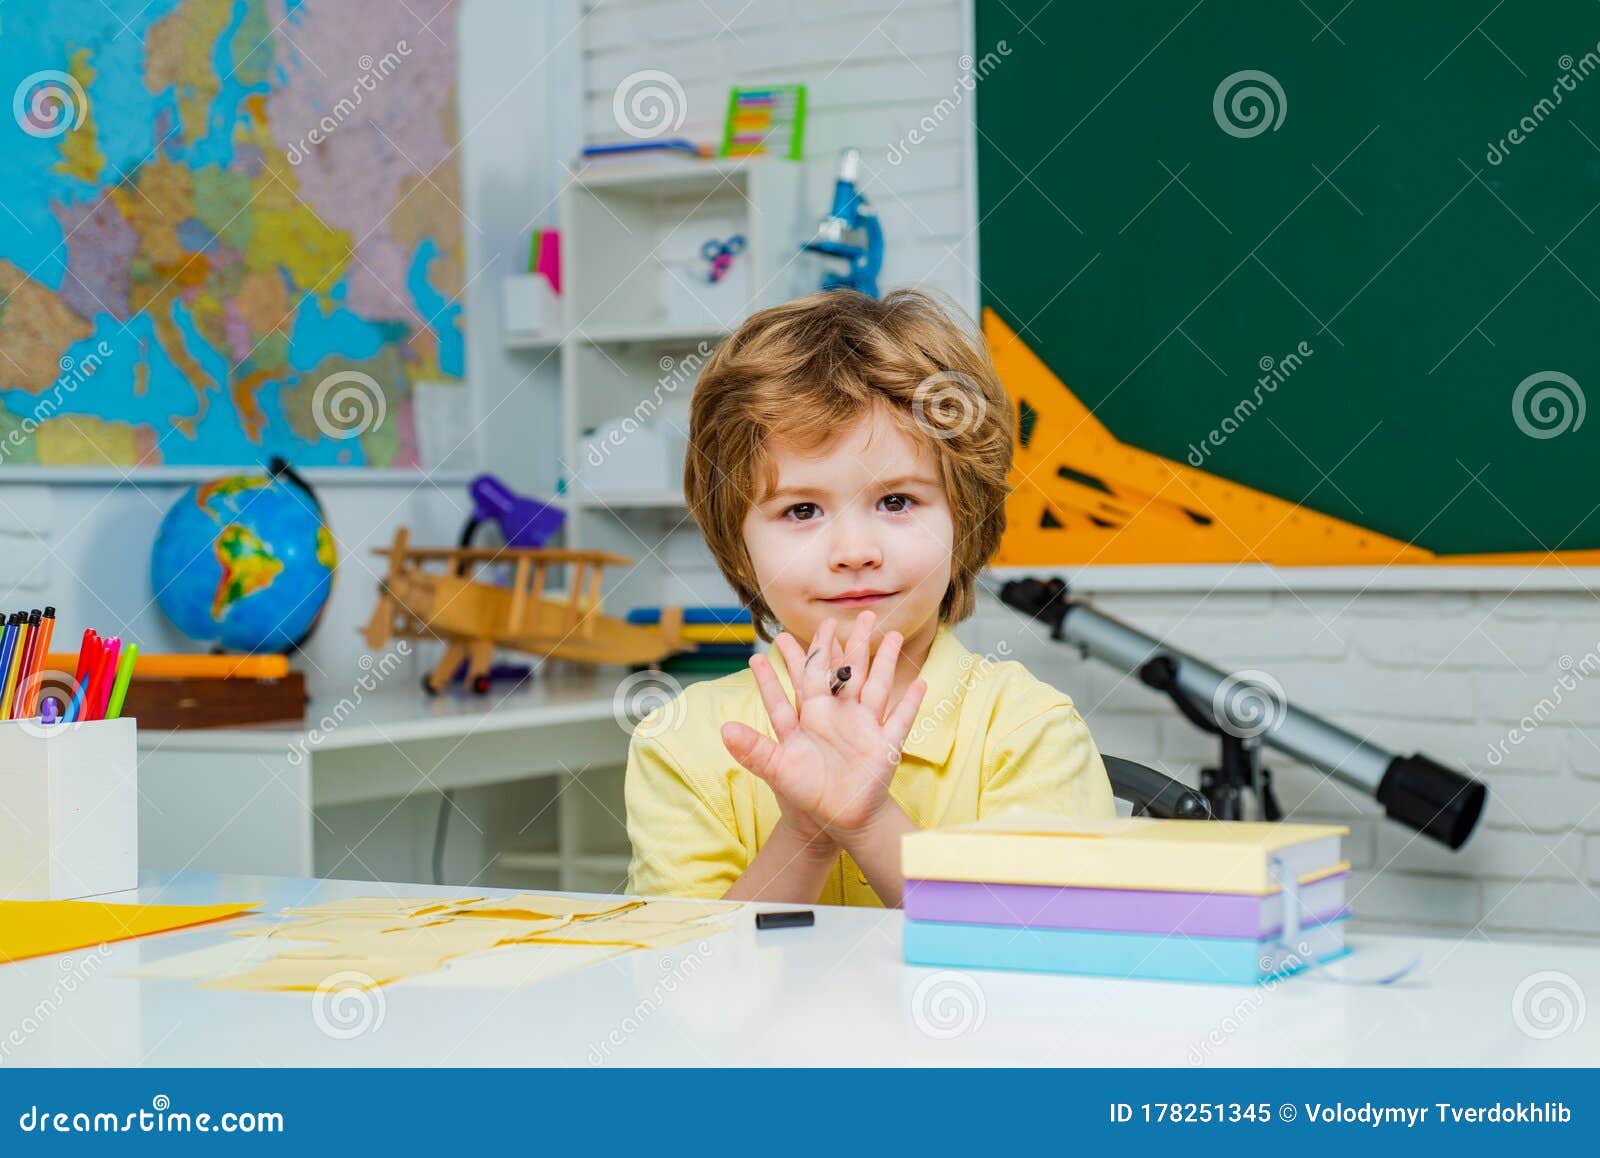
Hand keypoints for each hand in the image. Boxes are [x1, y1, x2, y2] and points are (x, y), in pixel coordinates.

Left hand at [720, 611, 926, 845]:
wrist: (835, 821)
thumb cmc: (804, 794)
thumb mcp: (777, 770)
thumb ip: (754, 750)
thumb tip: (724, 730)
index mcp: (810, 719)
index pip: (800, 681)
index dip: (793, 661)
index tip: (780, 638)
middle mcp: (837, 717)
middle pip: (842, 673)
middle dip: (845, 645)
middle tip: (846, 617)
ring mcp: (863, 728)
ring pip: (875, 685)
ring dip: (883, 660)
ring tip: (890, 633)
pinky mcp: (883, 746)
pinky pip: (900, 719)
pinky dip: (910, 702)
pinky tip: (919, 682)